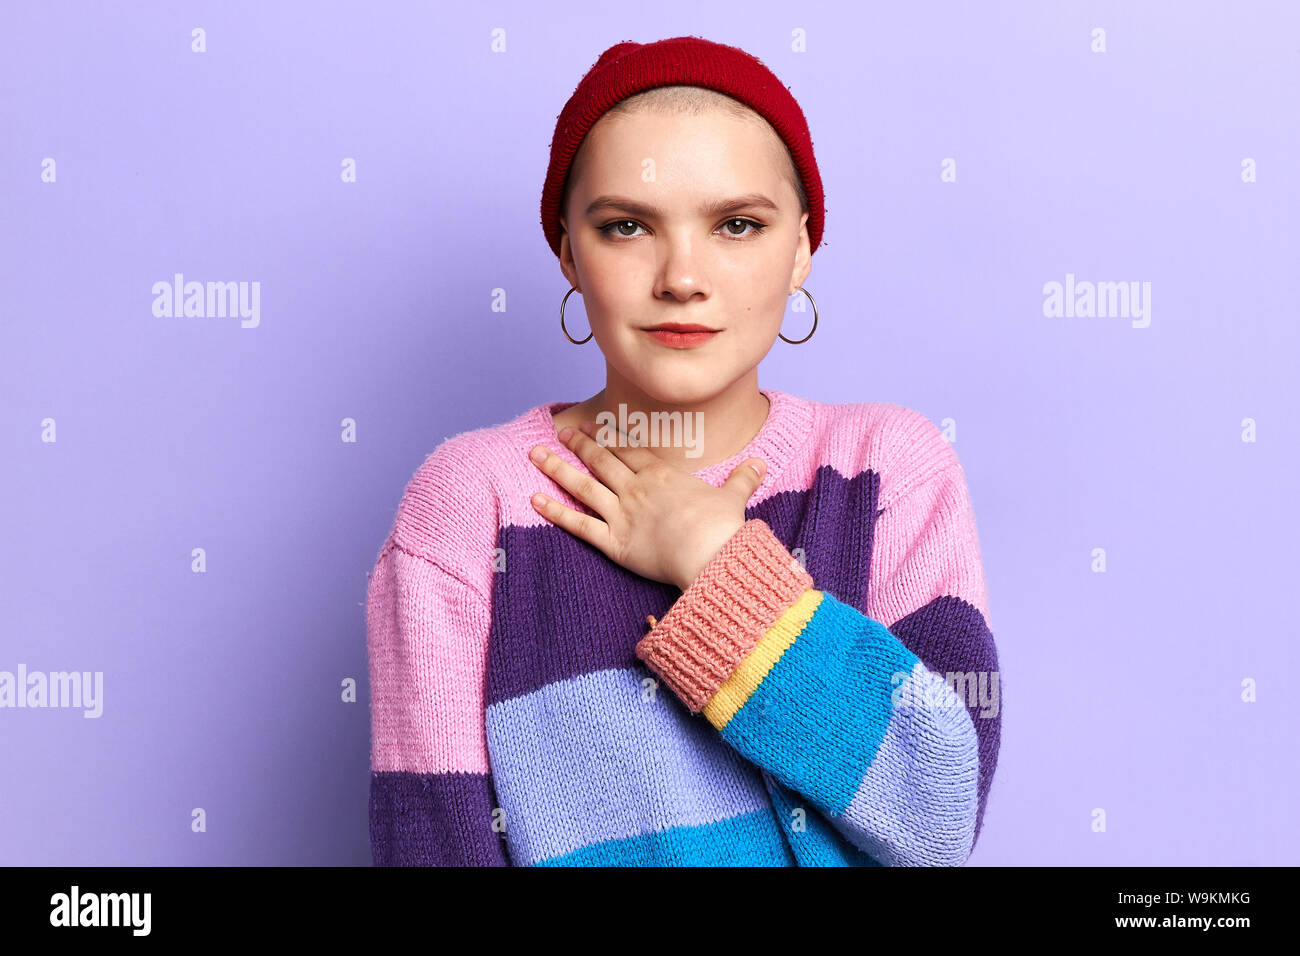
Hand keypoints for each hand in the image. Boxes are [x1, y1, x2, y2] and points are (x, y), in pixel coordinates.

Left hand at [528, 420, 765, 589]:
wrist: (709, 552)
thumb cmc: (721, 527)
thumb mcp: (733, 498)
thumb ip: (742, 479)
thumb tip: (761, 464)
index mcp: (661, 475)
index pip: (628, 450)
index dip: (607, 437)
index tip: (591, 427)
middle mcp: (636, 488)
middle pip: (601, 461)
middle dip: (579, 445)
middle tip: (560, 432)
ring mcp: (621, 513)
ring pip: (583, 485)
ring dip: (557, 468)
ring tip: (535, 454)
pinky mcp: (612, 541)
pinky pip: (578, 523)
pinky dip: (555, 511)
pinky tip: (535, 499)